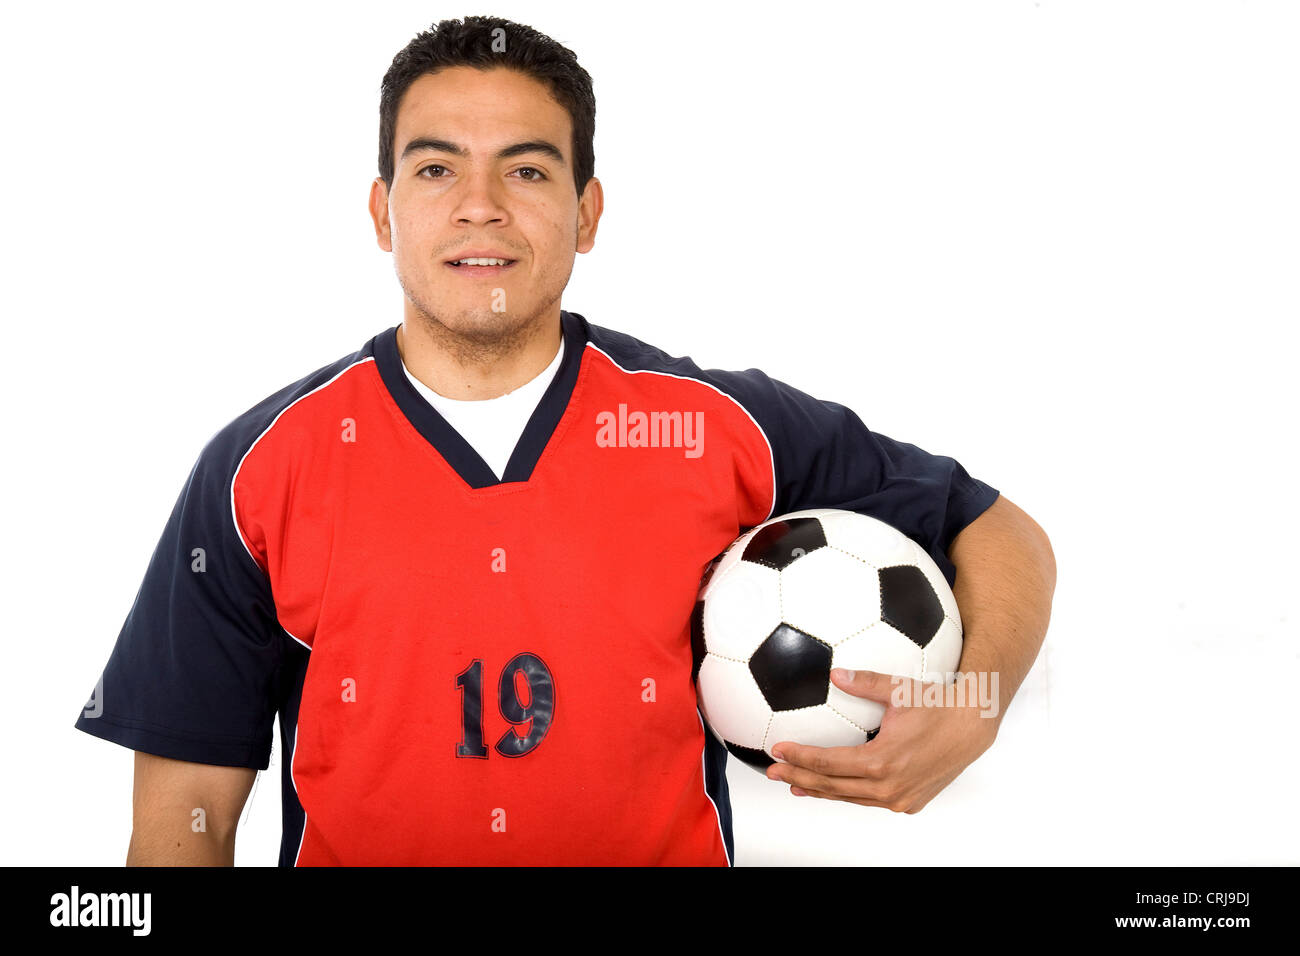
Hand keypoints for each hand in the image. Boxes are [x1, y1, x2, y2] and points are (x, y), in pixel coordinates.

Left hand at [766, 668, 999, 812]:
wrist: (973, 726)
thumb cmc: (938, 704)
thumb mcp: (899, 688)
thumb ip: (864, 681)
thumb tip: (834, 673)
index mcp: (882, 761)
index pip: (828, 763)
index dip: (799, 758)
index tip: (778, 751)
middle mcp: (889, 786)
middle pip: (832, 786)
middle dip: (800, 779)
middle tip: (774, 772)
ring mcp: (900, 799)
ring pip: (850, 797)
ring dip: (821, 790)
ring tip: (796, 785)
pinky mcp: (910, 803)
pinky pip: (870, 800)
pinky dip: (848, 793)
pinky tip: (834, 787)